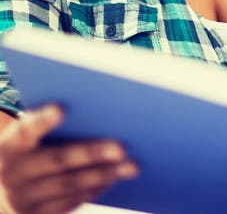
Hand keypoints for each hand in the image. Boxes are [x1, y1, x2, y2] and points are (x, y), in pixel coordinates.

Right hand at [0, 105, 137, 213]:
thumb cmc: (22, 153)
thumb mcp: (22, 139)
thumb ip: (46, 125)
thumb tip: (89, 107)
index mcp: (10, 145)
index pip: (26, 129)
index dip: (43, 120)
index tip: (62, 108)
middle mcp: (13, 173)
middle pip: (58, 160)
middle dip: (92, 153)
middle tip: (122, 147)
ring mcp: (22, 199)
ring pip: (68, 185)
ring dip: (102, 175)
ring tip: (129, 166)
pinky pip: (67, 204)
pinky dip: (92, 190)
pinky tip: (112, 179)